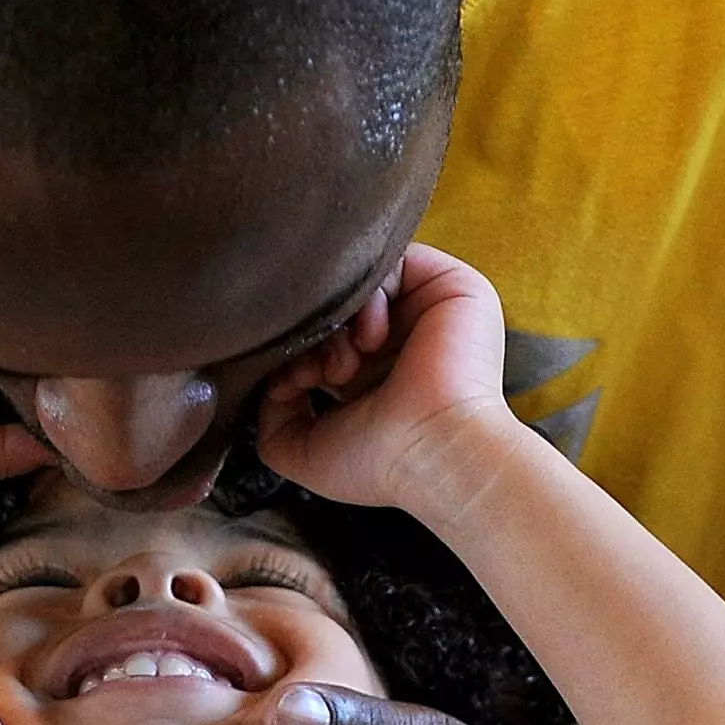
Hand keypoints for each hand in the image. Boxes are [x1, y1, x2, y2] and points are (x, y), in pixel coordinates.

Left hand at [255, 242, 515, 512]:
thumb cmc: (377, 463)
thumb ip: (273, 416)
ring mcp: (427, 312)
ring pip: (362, 283)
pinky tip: (369, 341)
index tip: (290, 384)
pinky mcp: (453, 287)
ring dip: (339, 319)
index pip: (323, 336)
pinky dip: (368, 295)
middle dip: (314, 335)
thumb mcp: (301, 449)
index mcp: (373, 376)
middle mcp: (402, 341)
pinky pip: (395, 261)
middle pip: (339, 305)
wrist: (434, 453)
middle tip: (314, 374)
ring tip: (343, 366)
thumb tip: (271, 380)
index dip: (296, 352)